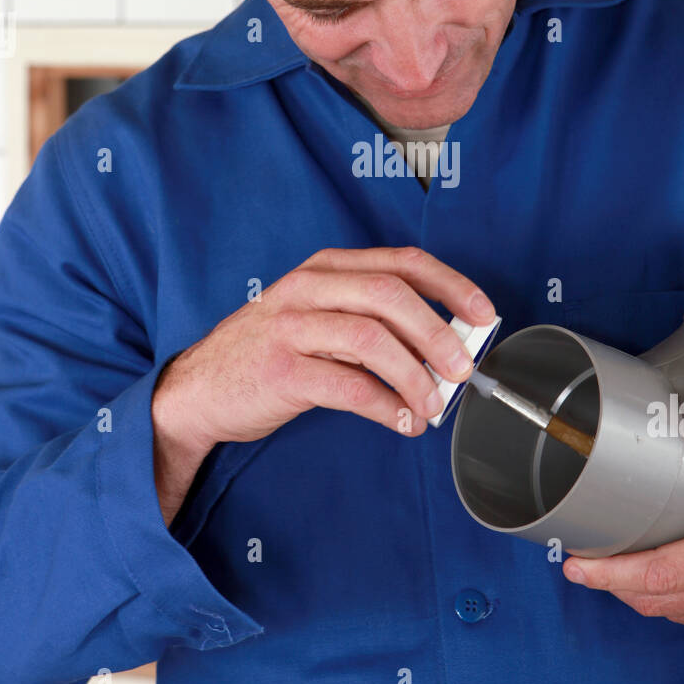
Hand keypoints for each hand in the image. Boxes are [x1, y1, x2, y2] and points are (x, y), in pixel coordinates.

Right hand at [153, 245, 495, 451]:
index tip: (484, 313)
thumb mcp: (319, 318)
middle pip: (391, 295)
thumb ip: (372, 321)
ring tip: (433, 404)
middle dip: (439, 333)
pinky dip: (386, 406)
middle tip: (463, 368)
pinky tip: (403, 421)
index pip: (402, 262)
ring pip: (372, 339)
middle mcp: (309, 287)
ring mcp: (291, 327)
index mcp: (327, 268)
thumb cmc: (270, 354)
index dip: (452, 286)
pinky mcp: (280, 370)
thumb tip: (445, 346)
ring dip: (415, 375)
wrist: (198, 390)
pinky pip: (348, 386)